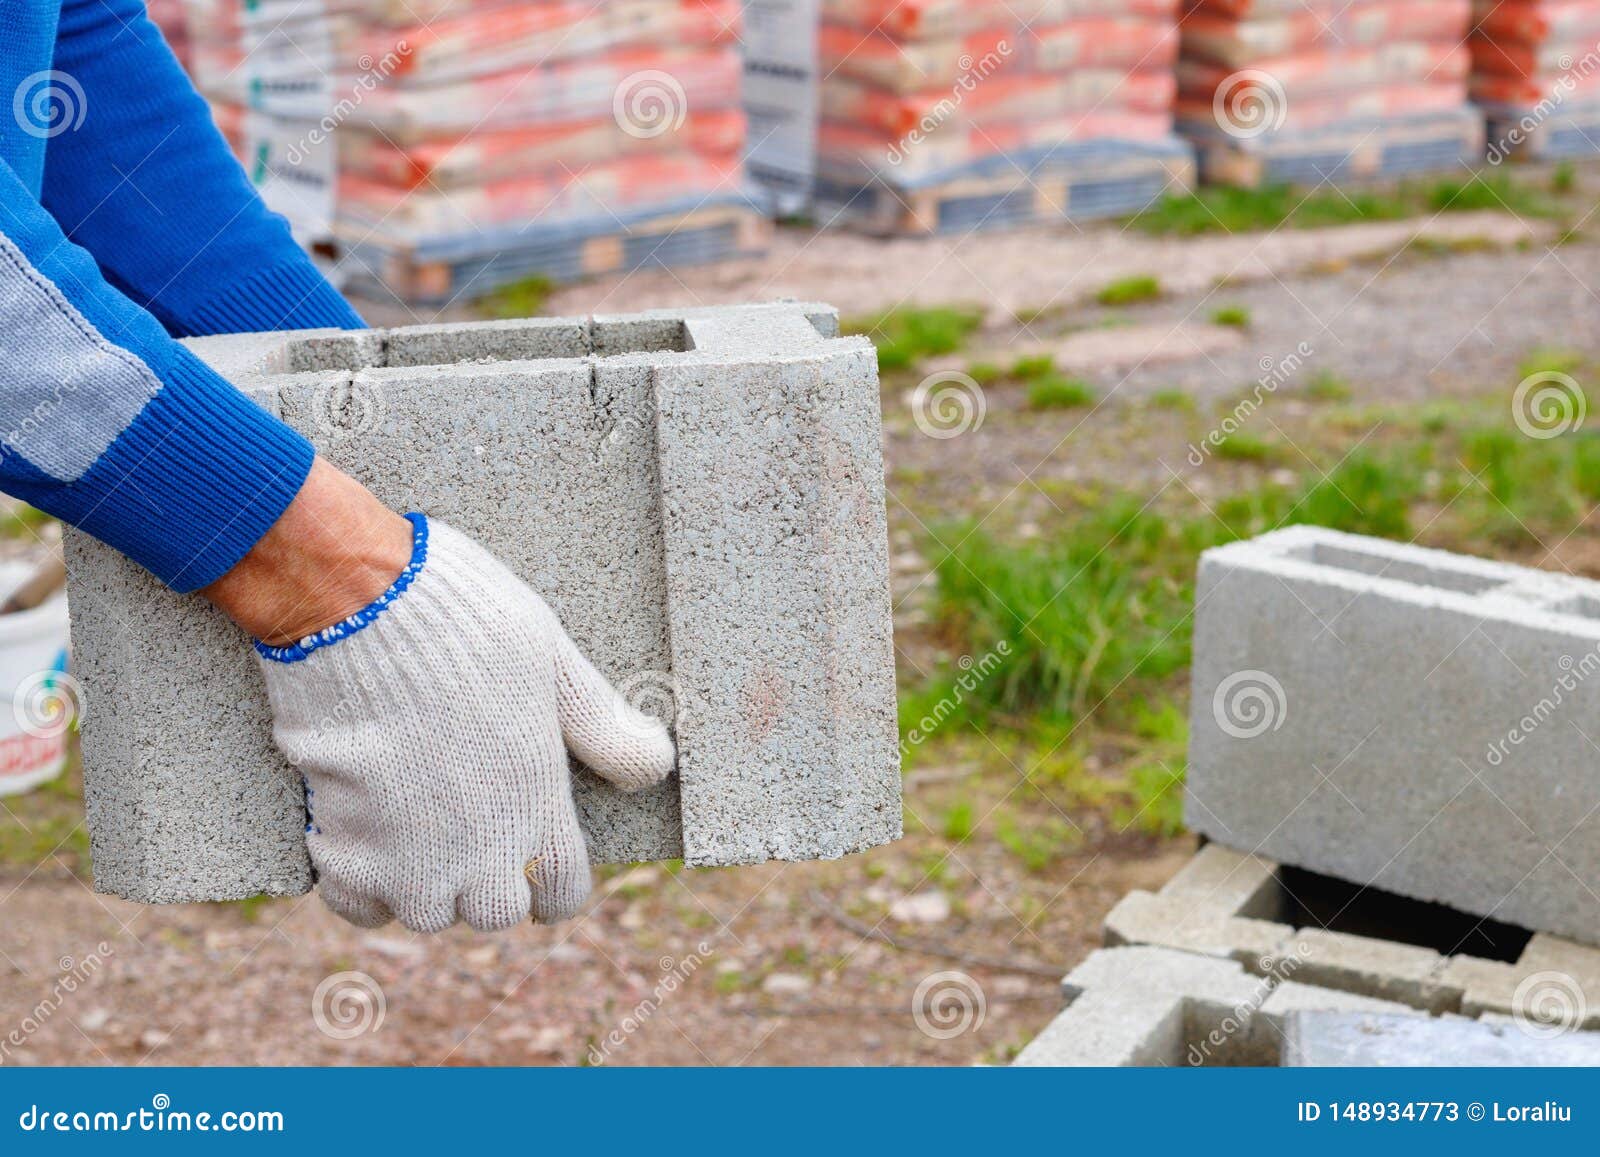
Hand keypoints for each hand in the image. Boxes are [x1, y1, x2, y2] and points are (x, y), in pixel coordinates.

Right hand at [205, 461, 675, 930]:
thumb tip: (654, 765)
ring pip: (426, 911)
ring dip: (424, 880)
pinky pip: (356, 902)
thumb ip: (601, 725)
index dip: (553, 880)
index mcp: (537, 803)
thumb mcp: (553, 659)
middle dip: (487, 878)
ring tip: (418, 824)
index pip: (561, 893)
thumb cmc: (462, 619)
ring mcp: (405, 854)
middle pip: (494, 911)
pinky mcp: (340, 843)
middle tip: (471, 822)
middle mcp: (477, 847)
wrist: (353, 601)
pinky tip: (365, 831)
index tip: (536, 854)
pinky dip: (362, 880)